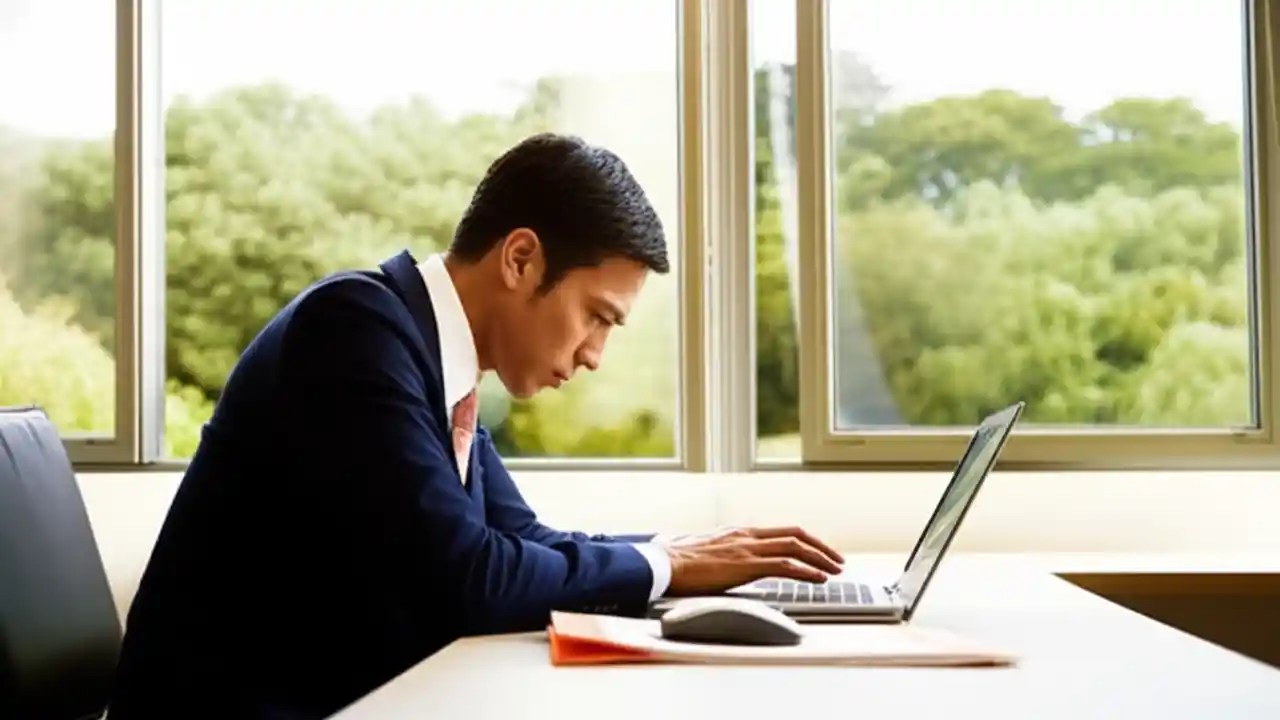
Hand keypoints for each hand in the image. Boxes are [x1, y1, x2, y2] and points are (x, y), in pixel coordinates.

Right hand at [662, 526, 844, 595]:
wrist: (663, 564)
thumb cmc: (676, 562)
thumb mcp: (702, 551)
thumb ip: (717, 553)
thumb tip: (716, 559)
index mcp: (738, 533)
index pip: (780, 532)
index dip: (804, 540)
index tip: (817, 550)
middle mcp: (747, 536)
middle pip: (795, 534)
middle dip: (821, 546)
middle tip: (837, 559)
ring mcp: (748, 549)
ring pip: (796, 547)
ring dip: (821, 558)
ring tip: (835, 570)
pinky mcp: (747, 565)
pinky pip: (786, 566)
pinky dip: (808, 571)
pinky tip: (819, 579)